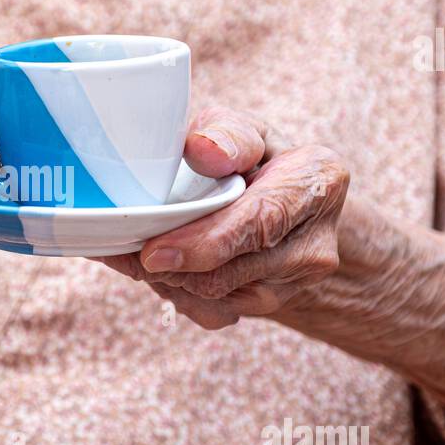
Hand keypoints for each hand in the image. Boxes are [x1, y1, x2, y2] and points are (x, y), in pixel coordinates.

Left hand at [97, 106, 348, 328]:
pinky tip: (170, 265)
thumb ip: (227, 134)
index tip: (154, 253)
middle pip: (230, 271)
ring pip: (214, 296)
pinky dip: (178, 292)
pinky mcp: (271, 307)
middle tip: (126, 245)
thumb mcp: (246, 131)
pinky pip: (211, 312)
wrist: (288, 208)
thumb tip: (201, 150)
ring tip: (146, 245)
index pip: (261, 221)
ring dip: (169, 277)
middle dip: (171, 263)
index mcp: (318, 183)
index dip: (205, 241)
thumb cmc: (258, 161)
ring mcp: (294, 284)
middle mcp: (314, 244)